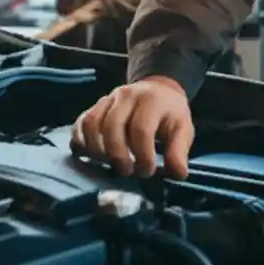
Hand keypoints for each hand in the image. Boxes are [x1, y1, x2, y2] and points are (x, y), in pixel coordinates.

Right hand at [71, 76, 194, 178]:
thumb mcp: (182, 129)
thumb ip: (179, 151)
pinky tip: (91, 157)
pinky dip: (81, 142)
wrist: (158, 90)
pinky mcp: (95, 106)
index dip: (142, 156)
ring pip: (92, 124)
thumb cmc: (170, 114)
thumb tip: (178, 174)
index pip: (141, 130)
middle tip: (127, 171)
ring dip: (97, 151)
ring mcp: (107, 99)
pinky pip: (80, 123)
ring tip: (109, 165)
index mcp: (151, 101)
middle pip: (112, 126)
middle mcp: (126, 95)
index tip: (147, 171)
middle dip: (117, 156)